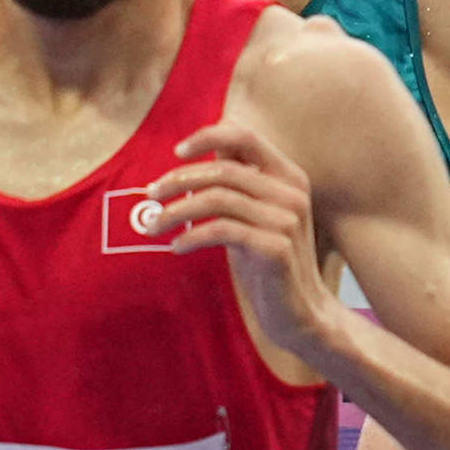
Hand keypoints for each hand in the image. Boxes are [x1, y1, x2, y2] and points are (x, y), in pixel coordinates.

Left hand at [156, 119, 343, 372]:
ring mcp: (286, 220)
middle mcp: (291, 193)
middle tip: (150, 195)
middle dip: (178, 180)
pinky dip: (192, 236)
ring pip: (217, 198)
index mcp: (289, 177)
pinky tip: (178, 247)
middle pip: (223, 170)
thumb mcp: (254, 214)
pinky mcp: (276, 248)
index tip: (177, 151)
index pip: (245, 137)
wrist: (299, 314)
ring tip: (155, 225)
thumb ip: (239, 182)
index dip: (208, 136)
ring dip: (177, 210)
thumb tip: (210, 146)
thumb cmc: (268, 263)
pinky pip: (221, 230)